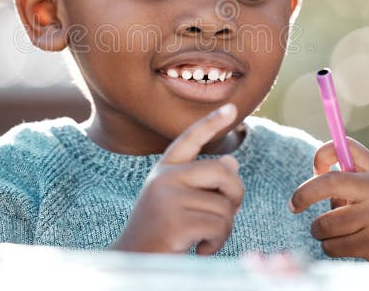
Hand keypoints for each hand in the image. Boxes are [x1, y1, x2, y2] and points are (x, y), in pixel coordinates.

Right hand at [110, 103, 244, 254]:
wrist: (132, 261)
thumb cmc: (159, 232)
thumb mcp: (177, 201)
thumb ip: (201, 182)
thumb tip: (232, 162)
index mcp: (164, 169)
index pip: (191, 139)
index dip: (212, 122)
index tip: (232, 107)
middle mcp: (164, 177)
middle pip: (222, 172)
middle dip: (236, 195)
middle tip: (228, 213)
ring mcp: (168, 198)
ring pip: (224, 206)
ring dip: (223, 228)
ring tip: (203, 238)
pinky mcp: (176, 221)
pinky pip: (219, 226)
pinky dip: (217, 242)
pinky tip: (200, 249)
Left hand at [288, 138, 368, 265]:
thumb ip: (354, 182)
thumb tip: (313, 180)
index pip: (346, 147)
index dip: (323, 154)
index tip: (315, 169)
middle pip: (329, 183)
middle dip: (303, 194)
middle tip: (293, 205)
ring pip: (325, 223)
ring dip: (320, 230)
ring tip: (334, 231)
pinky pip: (334, 246)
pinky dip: (331, 247)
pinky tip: (346, 244)